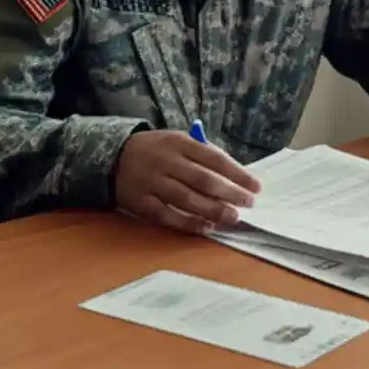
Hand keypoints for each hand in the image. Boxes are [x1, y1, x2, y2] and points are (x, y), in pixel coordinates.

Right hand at [114, 130, 261, 233]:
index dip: (237, 174)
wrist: (113, 157)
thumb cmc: (155, 150)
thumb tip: (235, 176)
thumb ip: (202, 154)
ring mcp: (152, 182)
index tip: (256, 186)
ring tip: (233, 217)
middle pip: (203, 179)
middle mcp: (165, 161)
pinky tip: (207, 227)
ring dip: (213, 210)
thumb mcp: (176, 141)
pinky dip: (189, 223)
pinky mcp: (141, 202)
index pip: (214, 159)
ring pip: (187, 199)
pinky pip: (168, 215)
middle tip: (248, 204)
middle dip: (229, 193)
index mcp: (178, 142)